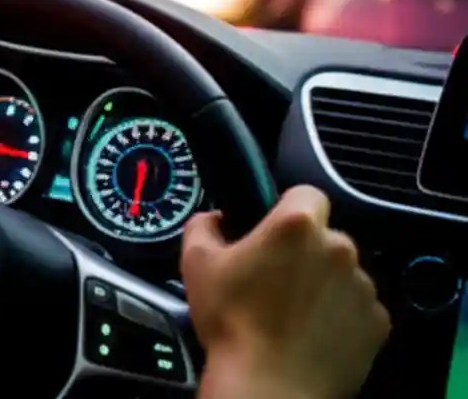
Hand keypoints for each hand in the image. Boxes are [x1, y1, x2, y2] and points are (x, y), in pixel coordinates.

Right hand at [182, 185, 389, 398]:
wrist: (270, 386)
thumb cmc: (232, 323)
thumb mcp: (196, 264)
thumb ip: (203, 226)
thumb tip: (214, 219)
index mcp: (296, 226)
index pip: (305, 193)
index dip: (286, 208)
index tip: (271, 232)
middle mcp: (339, 248)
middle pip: (324, 236)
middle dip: (303, 252)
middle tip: (273, 280)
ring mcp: (363, 286)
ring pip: (342, 273)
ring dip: (322, 284)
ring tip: (292, 313)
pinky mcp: (377, 321)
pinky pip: (357, 307)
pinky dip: (340, 316)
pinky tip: (312, 333)